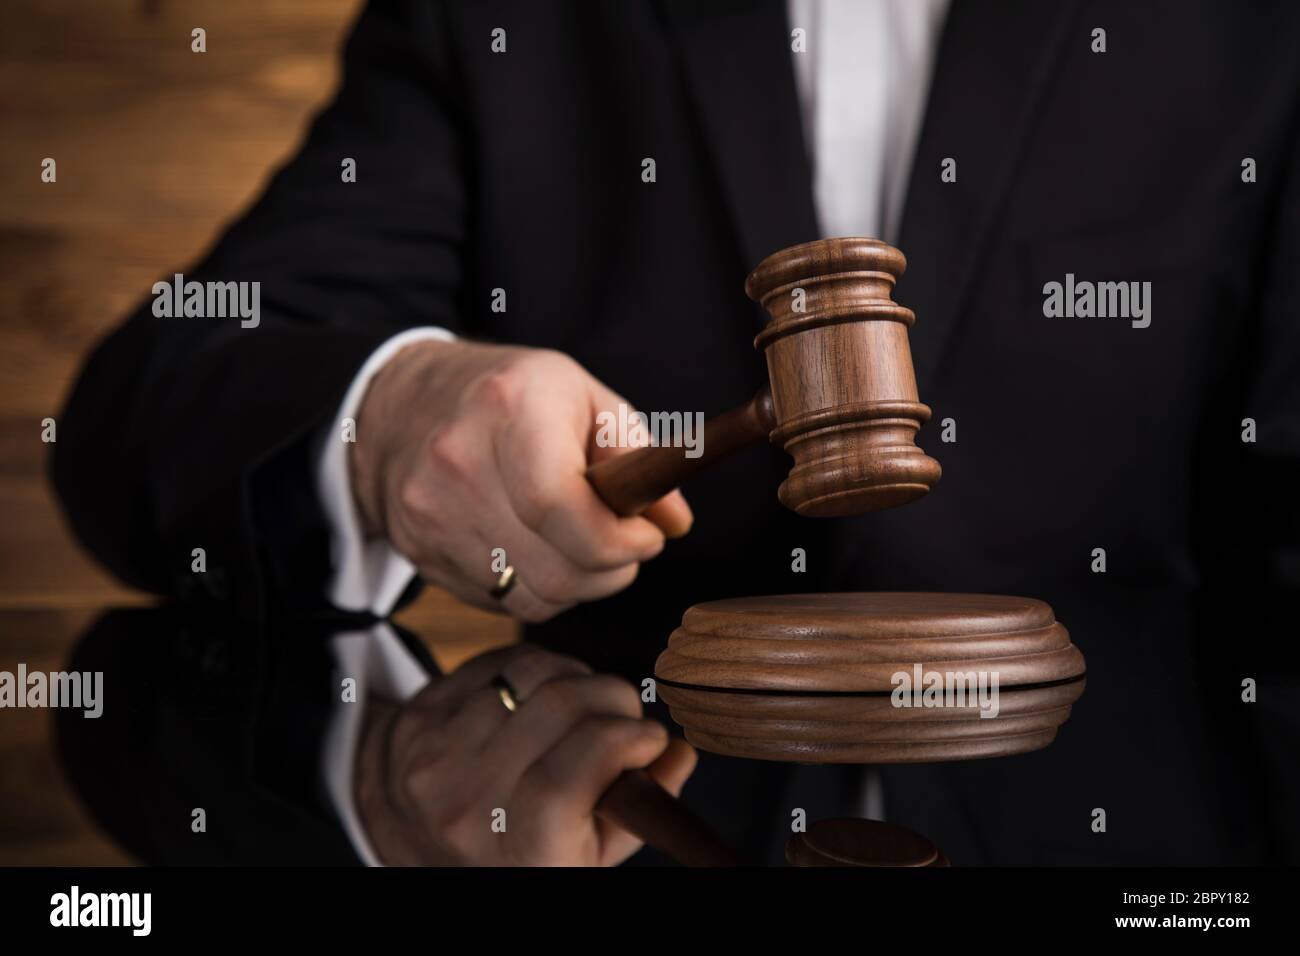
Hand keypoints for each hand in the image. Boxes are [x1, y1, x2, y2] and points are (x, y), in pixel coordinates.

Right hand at [351, 339, 692, 621]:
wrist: (401, 406)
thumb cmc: (511, 397)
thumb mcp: (583, 396)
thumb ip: (638, 456)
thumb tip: (674, 523)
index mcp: (509, 408)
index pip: (560, 506)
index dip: (617, 541)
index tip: (647, 537)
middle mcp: (459, 463)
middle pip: (556, 569)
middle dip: (611, 569)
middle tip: (626, 544)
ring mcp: (431, 514)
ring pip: (532, 599)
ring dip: (578, 585)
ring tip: (583, 545)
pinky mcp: (419, 552)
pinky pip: (501, 604)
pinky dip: (537, 590)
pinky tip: (539, 552)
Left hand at [355, 643, 697, 865]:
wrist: (415, 837)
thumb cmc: (517, 846)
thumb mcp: (586, 852)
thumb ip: (641, 809)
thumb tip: (680, 752)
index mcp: (517, 850)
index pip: (570, 775)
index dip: (621, 741)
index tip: (649, 738)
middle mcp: (467, 806)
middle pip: (560, 706)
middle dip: (614, 697)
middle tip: (625, 715)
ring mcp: (436, 756)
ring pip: (533, 671)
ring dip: (575, 677)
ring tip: (580, 706)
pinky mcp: (421, 716)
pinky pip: (500, 661)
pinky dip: (535, 668)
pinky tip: (539, 696)